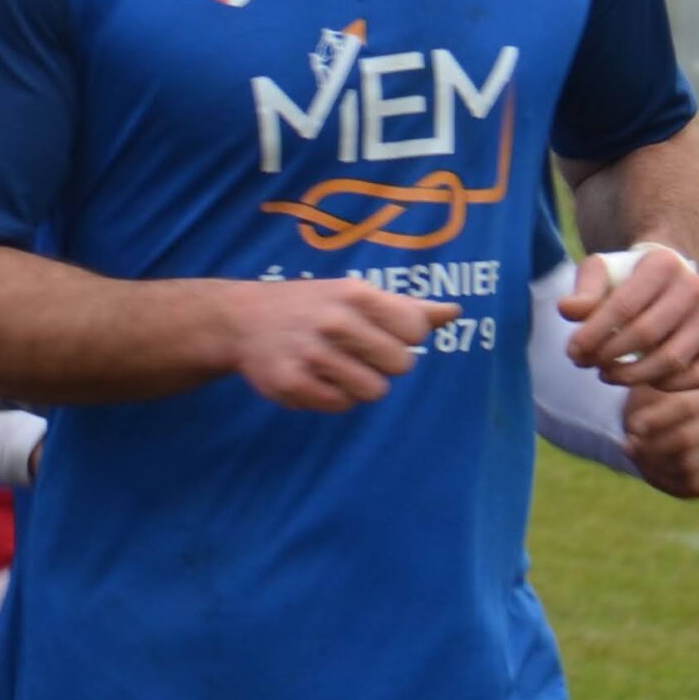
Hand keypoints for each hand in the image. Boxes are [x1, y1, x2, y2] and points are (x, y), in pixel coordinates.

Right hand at [231, 277, 453, 411]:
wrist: (243, 319)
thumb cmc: (313, 306)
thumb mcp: (356, 295)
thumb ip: (407, 308)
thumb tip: (455, 312)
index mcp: (356, 295)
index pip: (415, 330)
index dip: (404, 337)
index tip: (381, 332)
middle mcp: (335, 321)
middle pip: (401, 365)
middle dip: (384, 364)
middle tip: (357, 352)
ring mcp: (312, 353)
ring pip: (373, 390)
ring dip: (360, 384)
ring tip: (337, 368)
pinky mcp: (292, 382)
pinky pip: (340, 404)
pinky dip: (333, 397)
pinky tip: (316, 378)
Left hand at [559, 242, 698, 392]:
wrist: (669, 282)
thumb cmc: (626, 279)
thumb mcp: (600, 273)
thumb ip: (584, 291)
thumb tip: (567, 310)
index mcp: (664, 264)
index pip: (624, 306)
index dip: (594, 334)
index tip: (572, 350)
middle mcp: (696, 287)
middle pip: (646, 335)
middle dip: (608, 355)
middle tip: (584, 363)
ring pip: (672, 360)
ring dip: (632, 376)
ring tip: (605, 374)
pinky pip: (697, 377)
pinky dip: (666, 387)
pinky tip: (639, 383)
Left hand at [624, 382, 698, 500]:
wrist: (655, 434)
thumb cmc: (648, 411)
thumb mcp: (639, 402)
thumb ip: (640, 410)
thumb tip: (636, 431)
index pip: (686, 406)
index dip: (655, 420)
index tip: (632, 428)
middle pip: (686, 439)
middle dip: (651, 447)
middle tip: (631, 447)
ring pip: (689, 464)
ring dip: (657, 465)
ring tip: (642, 458)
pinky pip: (696, 485)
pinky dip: (670, 482)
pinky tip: (660, 472)